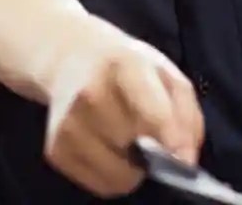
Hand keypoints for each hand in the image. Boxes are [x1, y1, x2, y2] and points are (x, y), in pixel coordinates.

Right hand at [43, 26, 204, 197]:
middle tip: (150, 135)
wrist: (71, 57)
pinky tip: (109, 148)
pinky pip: (101, 185)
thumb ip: (186, 116)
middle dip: (153, 150)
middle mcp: (90, 94)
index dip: (174, 141)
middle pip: (139, 150)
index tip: (184, 159)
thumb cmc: (127, 68)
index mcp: (125, 66)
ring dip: (132, 167)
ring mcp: (69, 124)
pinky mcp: (56, 150)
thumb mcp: (166, 74)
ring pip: (120, 176)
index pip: (154, 114)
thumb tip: (185, 161)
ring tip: (128, 141)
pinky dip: (112, 174)